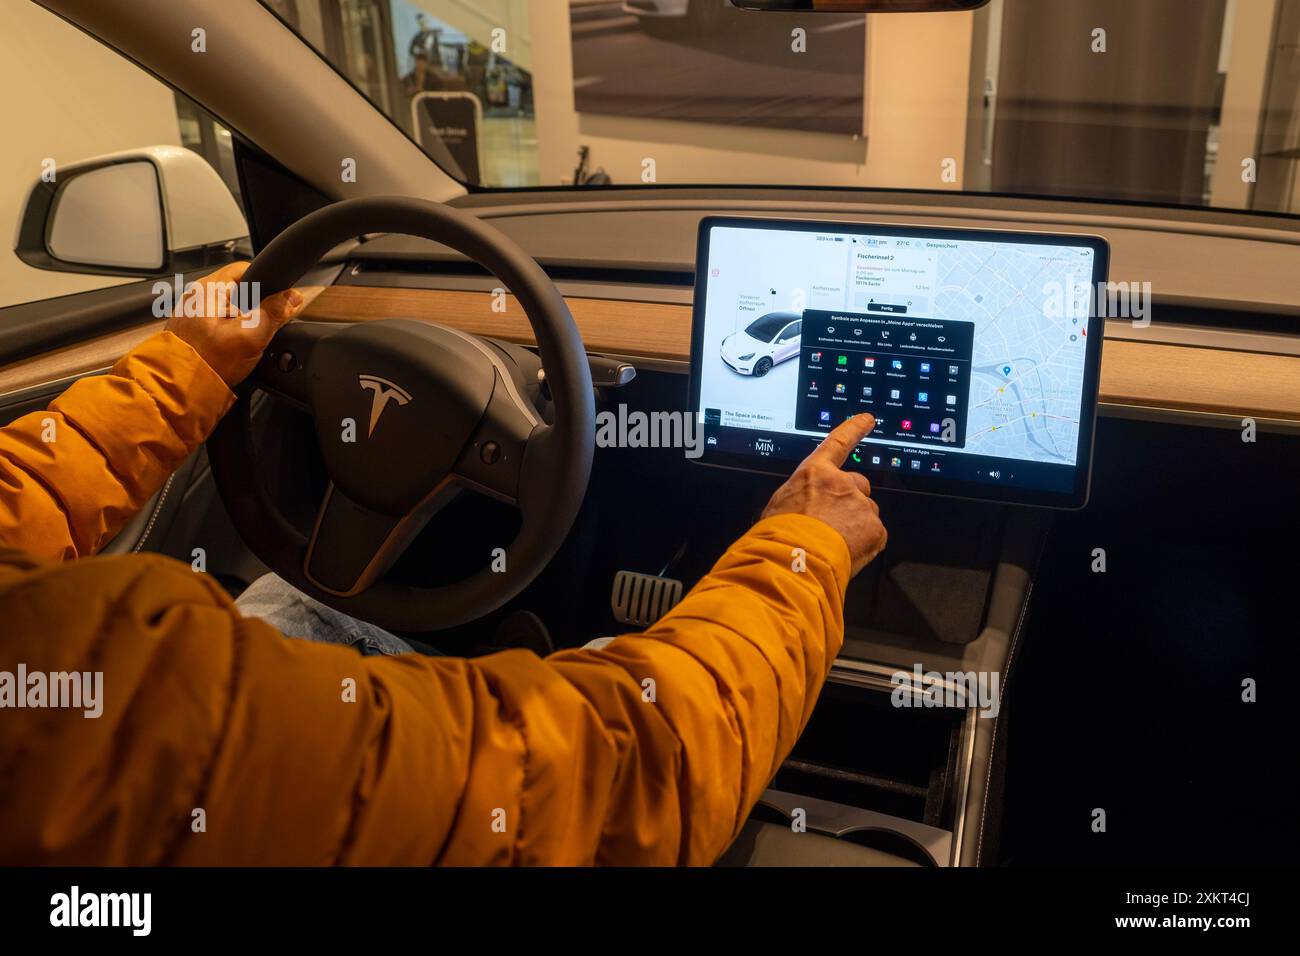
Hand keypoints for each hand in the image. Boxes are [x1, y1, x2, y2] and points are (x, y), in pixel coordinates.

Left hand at [163, 262, 305, 386]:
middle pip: (239, 289)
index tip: (278, 302)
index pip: (247, 269)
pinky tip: (231, 347)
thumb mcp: (251, 336)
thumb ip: (274, 313)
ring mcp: (192, 311)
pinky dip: (229, 331)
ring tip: (245, 340)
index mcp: (209, 288)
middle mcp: (197, 295)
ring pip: (230, 306)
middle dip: (256, 306)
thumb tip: (292, 297)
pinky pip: (218, 321)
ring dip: (243, 321)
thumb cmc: (207, 362)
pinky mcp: (191, 328)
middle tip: (261, 328)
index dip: (268, 284)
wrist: (177, 388)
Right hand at [761, 413, 887, 575]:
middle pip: (858, 486)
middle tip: (834, 523)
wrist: (792, 560)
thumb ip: (802, 498)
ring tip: (834, 544)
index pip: (838, 443)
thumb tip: (806, 508)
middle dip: (851, 502)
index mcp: (814, 474)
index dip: (854, 429)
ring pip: (866, 513)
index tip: (867, 419)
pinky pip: (875, 535)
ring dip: (856, 526)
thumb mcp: (779, 506)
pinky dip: (865, 544)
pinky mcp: (874, 528)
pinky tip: (846, 552)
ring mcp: (860, 505)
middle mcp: (841, 484)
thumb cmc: (778, 537)